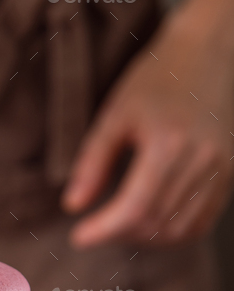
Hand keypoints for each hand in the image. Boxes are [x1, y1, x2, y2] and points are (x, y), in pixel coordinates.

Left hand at [62, 14, 233, 246]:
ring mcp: (221, 170)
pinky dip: (173, 232)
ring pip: (181, 230)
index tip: (78, 237)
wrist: (209, 52)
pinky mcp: (231, 175)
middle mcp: (202, 160)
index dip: (104, 229)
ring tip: (120, 225)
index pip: (134, 207)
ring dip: (145, 238)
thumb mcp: (115, 113)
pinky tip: (149, 222)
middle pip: (157, 223)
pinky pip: (202, 222)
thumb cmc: (156, 78)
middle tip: (96, 228)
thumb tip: (72, 206)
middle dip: (120, 234)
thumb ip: (93, 162)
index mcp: (169, 142)